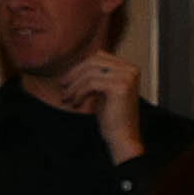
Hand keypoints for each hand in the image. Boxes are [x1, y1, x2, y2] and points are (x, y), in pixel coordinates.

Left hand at [67, 45, 148, 163]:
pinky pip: (91, 83)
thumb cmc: (112, 118)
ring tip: (67, 97)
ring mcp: (127, 77)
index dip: (80, 67)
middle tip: (63, 86)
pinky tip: (75, 103)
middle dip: (75, 73)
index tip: (67, 80)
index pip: (99, 56)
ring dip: (75, 85)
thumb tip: (75, 66)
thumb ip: (96, 76)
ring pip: (90, 72)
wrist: (123, 137)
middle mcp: (130, 69)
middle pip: (94, 61)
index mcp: (129, 68)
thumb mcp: (103, 91)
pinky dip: (79, 92)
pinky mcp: (120, 87)